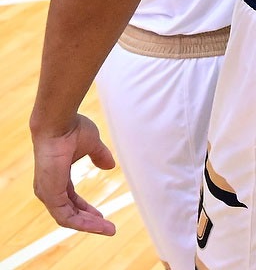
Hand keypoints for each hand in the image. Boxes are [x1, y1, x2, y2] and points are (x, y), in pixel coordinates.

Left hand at [32, 114, 117, 235]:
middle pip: (70, 213)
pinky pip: (66, 216)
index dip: (87, 210)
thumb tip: (110, 166)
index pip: (72, 201)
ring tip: (108, 229)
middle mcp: (49, 189)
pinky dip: (82, 222)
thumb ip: (100, 156)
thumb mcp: (92, 145)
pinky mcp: (50, 195)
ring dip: (88, 225)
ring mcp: (48, 193)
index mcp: (57, 178)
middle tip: (108, 228)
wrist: (59, 123)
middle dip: (90, 221)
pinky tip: (97, 224)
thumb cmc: (71, 129)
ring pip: (68, 218)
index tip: (103, 215)